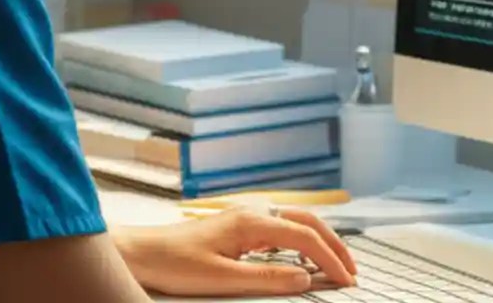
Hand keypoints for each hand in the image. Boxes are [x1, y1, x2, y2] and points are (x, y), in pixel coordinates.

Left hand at [113, 205, 357, 297]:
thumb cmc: (174, 264)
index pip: (305, 237)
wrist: (141, 251)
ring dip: (320, 239)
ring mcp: (246, 215)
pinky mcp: (239, 224)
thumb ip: (266, 279)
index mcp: (252, 222)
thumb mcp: (221, 279)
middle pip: (308, 221)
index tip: (346, 280)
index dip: (330, 259)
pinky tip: (301, 257)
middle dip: (335, 244)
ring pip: (296, 220)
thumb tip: (304, 278)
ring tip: (334, 263)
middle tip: (351, 270)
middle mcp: (253, 212)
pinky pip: (281, 227)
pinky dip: (301, 239)